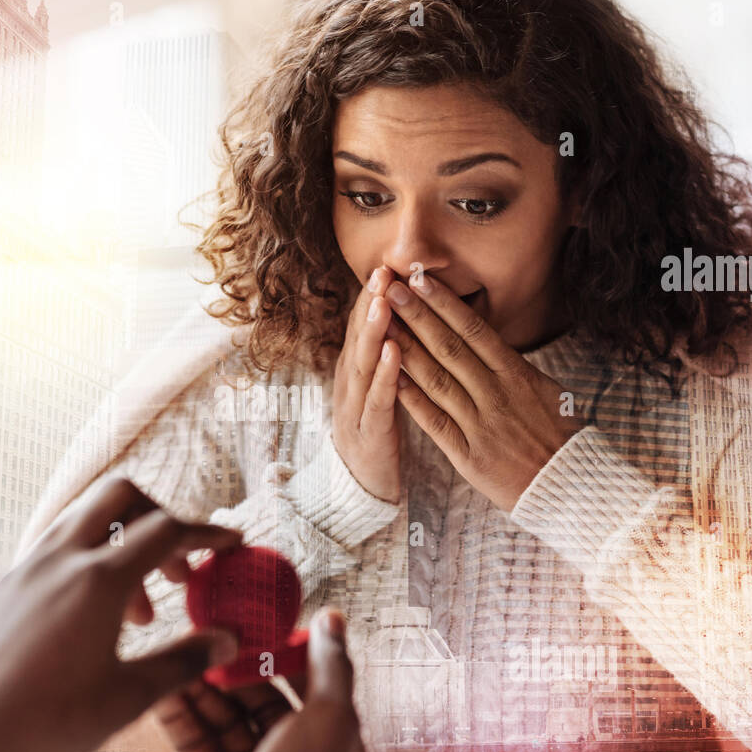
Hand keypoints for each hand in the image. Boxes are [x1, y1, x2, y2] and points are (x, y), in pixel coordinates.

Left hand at [0, 477, 242, 751]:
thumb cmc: (39, 723)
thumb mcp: (126, 698)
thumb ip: (182, 661)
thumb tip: (223, 641)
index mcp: (97, 580)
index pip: (166, 530)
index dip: (206, 533)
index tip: (230, 543)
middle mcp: (59, 559)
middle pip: (121, 497)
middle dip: (160, 518)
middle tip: (177, 568)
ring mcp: (26, 567)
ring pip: (83, 518)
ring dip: (121, 542)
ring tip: (137, 606)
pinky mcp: (4, 586)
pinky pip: (55, 547)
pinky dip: (87, 560)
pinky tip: (92, 614)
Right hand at [152, 609, 372, 751]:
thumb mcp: (329, 724)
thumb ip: (331, 670)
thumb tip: (334, 623)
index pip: (318, 691)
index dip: (294, 655)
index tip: (267, 625)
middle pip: (265, 700)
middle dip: (239, 666)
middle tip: (215, 633)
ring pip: (225, 716)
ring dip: (204, 682)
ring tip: (183, 650)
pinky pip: (194, 739)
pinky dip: (178, 711)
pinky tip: (164, 683)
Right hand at [331, 266, 404, 503]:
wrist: (362, 487)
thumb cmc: (379, 430)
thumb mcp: (379, 388)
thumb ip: (386, 355)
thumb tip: (402, 316)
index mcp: (356, 371)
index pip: (362, 326)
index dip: (372, 296)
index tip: (386, 265)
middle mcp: (350, 383)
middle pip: (358, 337)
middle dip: (370, 303)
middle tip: (382, 271)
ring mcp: (355, 407)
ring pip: (363, 363)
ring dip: (373, 330)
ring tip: (383, 302)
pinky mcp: (368, 432)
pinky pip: (377, 399)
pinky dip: (385, 373)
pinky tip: (394, 352)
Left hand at [382, 271, 584, 511]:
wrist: (573, 486)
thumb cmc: (561, 436)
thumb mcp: (546, 390)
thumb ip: (512, 367)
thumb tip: (486, 341)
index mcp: (518, 374)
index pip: (474, 330)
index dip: (444, 303)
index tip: (420, 280)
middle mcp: (497, 394)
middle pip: (449, 348)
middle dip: (417, 315)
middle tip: (390, 287)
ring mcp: (481, 425)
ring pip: (437, 380)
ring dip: (406, 349)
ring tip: (383, 323)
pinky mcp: (469, 456)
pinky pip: (434, 422)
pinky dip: (412, 398)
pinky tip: (392, 376)